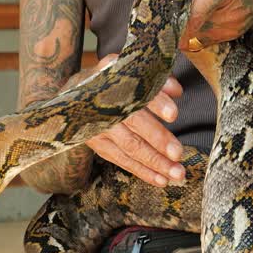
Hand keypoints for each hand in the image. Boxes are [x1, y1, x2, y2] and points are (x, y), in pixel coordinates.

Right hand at [75, 53, 185, 186]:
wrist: (74, 94)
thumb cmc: (114, 81)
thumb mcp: (130, 73)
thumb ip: (156, 81)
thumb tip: (176, 91)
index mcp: (113, 81)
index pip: (137, 91)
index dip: (156, 102)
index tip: (173, 115)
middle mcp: (103, 105)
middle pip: (134, 124)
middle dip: (158, 140)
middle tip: (178, 153)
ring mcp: (98, 127)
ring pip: (129, 147)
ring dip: (154, 162)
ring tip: (176, 173)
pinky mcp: (98, 144)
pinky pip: (122, 160)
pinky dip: (142, 171)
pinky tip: (161, 179)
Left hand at [145, 0, 252, 49]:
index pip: (183, 17)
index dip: (163, 17)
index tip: (155, 7)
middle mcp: (227, 14)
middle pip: (183, 29)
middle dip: (170, 18)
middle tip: (167, 1)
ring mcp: (232, 27)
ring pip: (192, 36)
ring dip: (182, 23)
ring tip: (184, 2)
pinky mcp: (233, 33)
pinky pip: (203, 36)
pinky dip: (195, 25)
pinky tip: (199, 7)